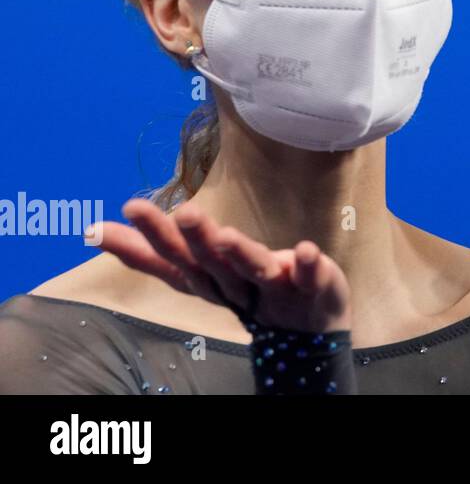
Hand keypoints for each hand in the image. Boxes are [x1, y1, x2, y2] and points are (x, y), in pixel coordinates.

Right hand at [88, 198, 350, 333]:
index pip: (172, 260)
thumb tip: (92, 231)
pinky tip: (307, 249)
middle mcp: (234, 286)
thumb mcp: (199, 269)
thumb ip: (156, 251)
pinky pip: (309, 277)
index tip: (129, 207)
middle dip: (195, 239)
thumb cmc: (246, 288)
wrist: (310, 328)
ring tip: (226, 234)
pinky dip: (308, 265)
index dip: (150, 239)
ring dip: (240, 252)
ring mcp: (273, 289)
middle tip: (183, 212)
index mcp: (206, 280)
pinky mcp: (310, 287)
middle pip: (210, 263)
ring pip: (252, 269)